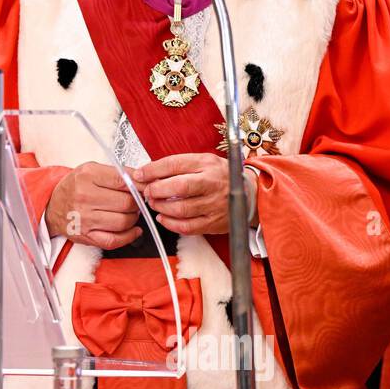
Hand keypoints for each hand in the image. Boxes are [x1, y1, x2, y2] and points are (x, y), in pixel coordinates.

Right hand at [46, 161, 142, 249]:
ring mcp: (85, 218)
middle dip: (136, 202)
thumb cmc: (75, 187)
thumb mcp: (91, 170)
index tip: (145, 188)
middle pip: (127, 203)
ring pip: (124, 221)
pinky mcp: (86, 235)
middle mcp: (84, 197)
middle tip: (135, 201)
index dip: (140, 186)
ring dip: (133, 218)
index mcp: (87, 176)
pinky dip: (129, 236)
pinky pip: (115, 240)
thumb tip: (144, 181)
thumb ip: (117, 173)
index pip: (124, 181)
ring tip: (129, 212)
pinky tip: (133, 230)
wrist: (52, 206)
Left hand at [135, 153, 258, 236]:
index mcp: (207, 164)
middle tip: (148, 192)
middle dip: (156, 190)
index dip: (153, 170)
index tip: (140, 174)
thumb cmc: (220, 176)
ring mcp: (214, 205)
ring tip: (155, 204)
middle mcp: (212, 184)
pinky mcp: (214, 223)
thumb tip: (148, 172)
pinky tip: (163, 218)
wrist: (249, 194)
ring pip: (181, 209)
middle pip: (179, 187)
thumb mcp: (203, 162)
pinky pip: (187, 227)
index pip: (176, 164)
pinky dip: (170, 224)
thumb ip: (178, 166)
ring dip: (161, 208)